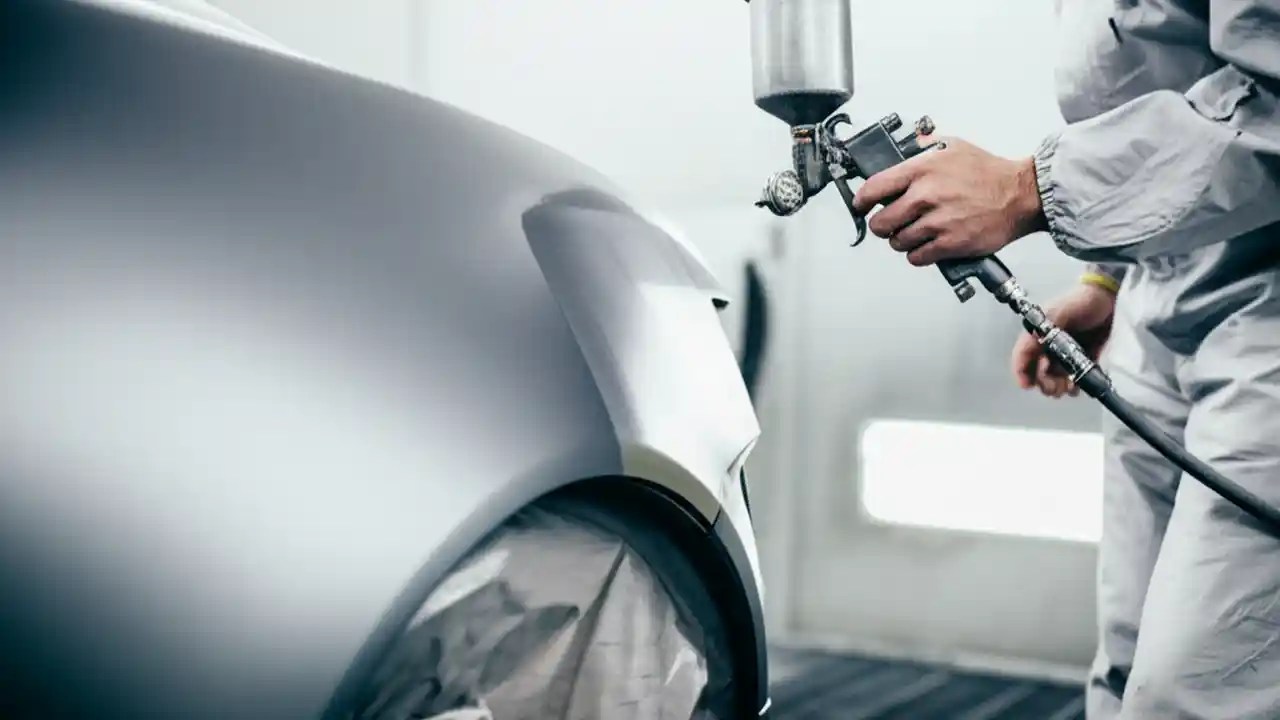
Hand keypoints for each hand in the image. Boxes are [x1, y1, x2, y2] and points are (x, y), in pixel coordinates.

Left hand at [851, 137, 1047, 265]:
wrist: (1021, 195)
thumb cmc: (989, 172)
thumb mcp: (953, 146)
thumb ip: (924, 146)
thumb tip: (905, 145)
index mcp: (922, 170)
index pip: (873, 188)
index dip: (861, 200)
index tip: (861, 205)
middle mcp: (926, 196)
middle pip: (880, 222)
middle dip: (881, 224)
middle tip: (889, 223)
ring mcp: (937, 222)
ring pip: (897, 242)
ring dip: (901, 240)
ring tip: (912, 233)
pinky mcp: (950, 244)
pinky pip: (917, 257)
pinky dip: (917, 254)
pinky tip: (925, 245)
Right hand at [1012, 284, 1116, 397]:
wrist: (1109, 298)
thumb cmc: (1080, 303)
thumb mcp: (1057, 314)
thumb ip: (1043, 332)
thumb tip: (1031, 354)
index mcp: (1038, 335)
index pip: (1023, 357)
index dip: (1021, 372)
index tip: (1028, 385)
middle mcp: (1049, 346)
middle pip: (1039, 372)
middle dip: (1045, 384)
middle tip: (1056, 389)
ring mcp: (1067, 353)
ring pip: (1056, 378)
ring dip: (1060, 387)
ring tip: (1069, 387)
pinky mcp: (1084, 358)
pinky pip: (1075, 377)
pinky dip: (1075, 385)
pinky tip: (1078, 386)